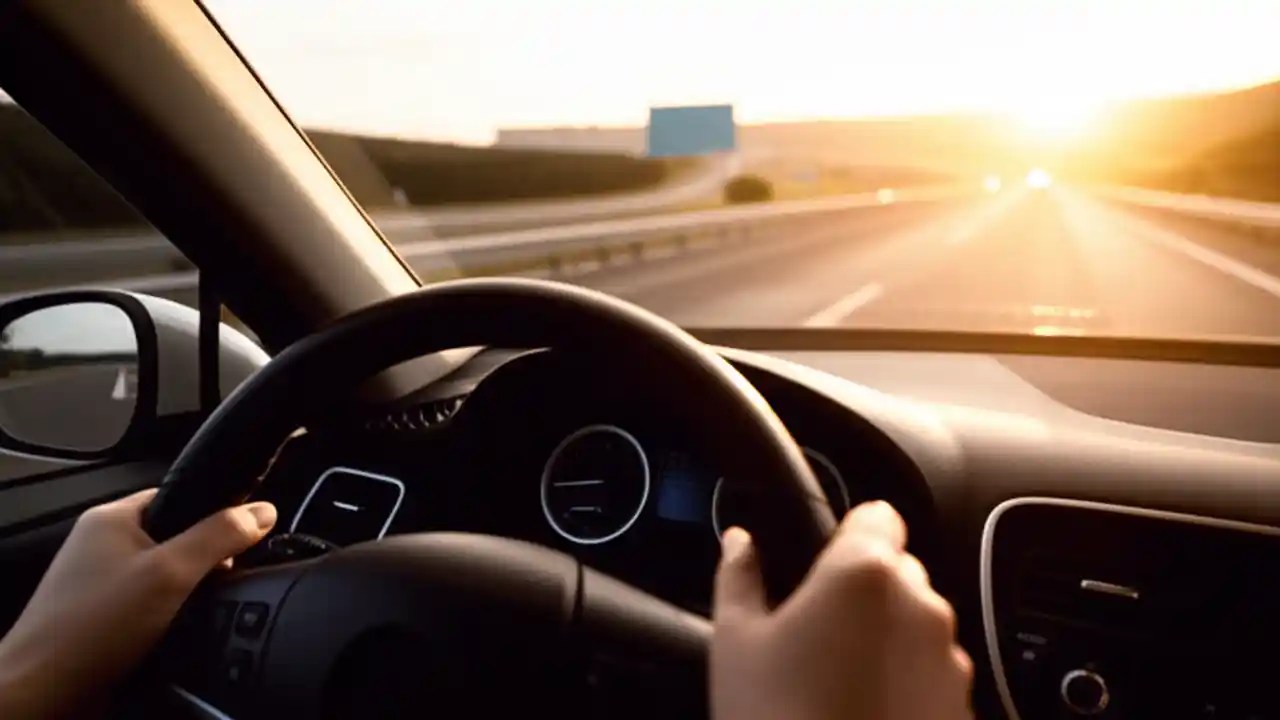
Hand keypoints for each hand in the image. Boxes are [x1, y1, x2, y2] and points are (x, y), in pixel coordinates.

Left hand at [0, 489, 276, 719]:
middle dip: (203, 561)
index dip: (215, 513)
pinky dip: (168, 617)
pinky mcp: (103, 618)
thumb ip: (219, 536)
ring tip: (188, 612)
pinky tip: (172, 632)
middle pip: (175, 536)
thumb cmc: (91, 630)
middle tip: (213, 583)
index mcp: (111, 518)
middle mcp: (102, 546)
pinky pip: (150, 605)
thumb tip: (262, 510)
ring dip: (185, 593)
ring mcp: (99, 583)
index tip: (240, 537)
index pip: (179, 495)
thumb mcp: (171, 574)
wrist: (44, 695)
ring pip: (164, 575)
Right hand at [712, 500, 971, 719]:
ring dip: (886, 640)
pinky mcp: (962, 707)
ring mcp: (948, 661)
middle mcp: (919, 607)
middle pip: (897, 571)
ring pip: (916, 626)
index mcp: (863, 573)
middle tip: (813, 634)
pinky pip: (932, 676)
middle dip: (861, 592)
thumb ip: (739, 575)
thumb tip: (739, 543)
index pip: (876, 514)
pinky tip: (862, 713)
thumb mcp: (736, 643)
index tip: (822, 559)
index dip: (847, 533)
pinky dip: (905, 685)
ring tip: (835, 684)